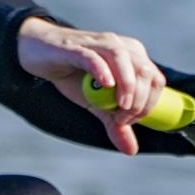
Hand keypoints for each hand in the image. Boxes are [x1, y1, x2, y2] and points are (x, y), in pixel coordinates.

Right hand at [16, 16, 165, 154]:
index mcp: (133, 56)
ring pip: (123, 60)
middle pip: (144, 71)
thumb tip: (131, 151)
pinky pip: (94, 57)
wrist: (38, 53)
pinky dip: (102, 71)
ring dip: (126, 87)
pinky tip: (105, 85)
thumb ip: (115, 123)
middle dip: (139, 100)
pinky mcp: (75, 47)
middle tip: (121, 118)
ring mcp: (98, 44)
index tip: (129, 121)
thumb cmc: (73, 75)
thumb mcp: (96, 103)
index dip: (148, 104)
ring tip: (118, 108)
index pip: (155, 79)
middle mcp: (121, 46)